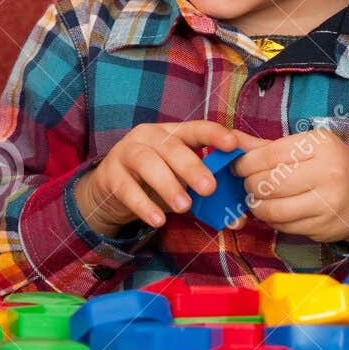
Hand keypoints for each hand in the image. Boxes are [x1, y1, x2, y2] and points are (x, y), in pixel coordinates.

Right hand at [73, 120, 239, 236]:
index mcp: (172, 133)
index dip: (214, 134)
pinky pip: (126, 189)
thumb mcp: (181, 182)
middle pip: (171, 146)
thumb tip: (238, 220)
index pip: (195, 128)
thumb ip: (206, 195)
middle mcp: (149, 136)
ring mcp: (126, 152)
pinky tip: (157, 221)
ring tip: (184, 207)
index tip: (232, 145)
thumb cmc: (155, 182)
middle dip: (192, 167)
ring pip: (147, 162)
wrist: (111, 190)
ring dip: (167, 185)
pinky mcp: (110, 175)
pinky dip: (143, 205)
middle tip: (209, 188)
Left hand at [232, 127, 348, 244]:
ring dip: (256, 205)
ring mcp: (327, 203)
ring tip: (257, 198)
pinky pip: (283, 226)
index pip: (271, 155)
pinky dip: (271, 219)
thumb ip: (266, 146)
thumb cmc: (328, 165)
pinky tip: (273, 211)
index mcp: (321, 145)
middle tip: (248, 183)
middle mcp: (328, 173)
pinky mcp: (323, 226)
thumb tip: (231, 140)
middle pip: (269, 183)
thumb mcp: (304, 147)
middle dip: (249, 184)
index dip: (247, 163)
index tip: (238, 167)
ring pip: (273, 209)